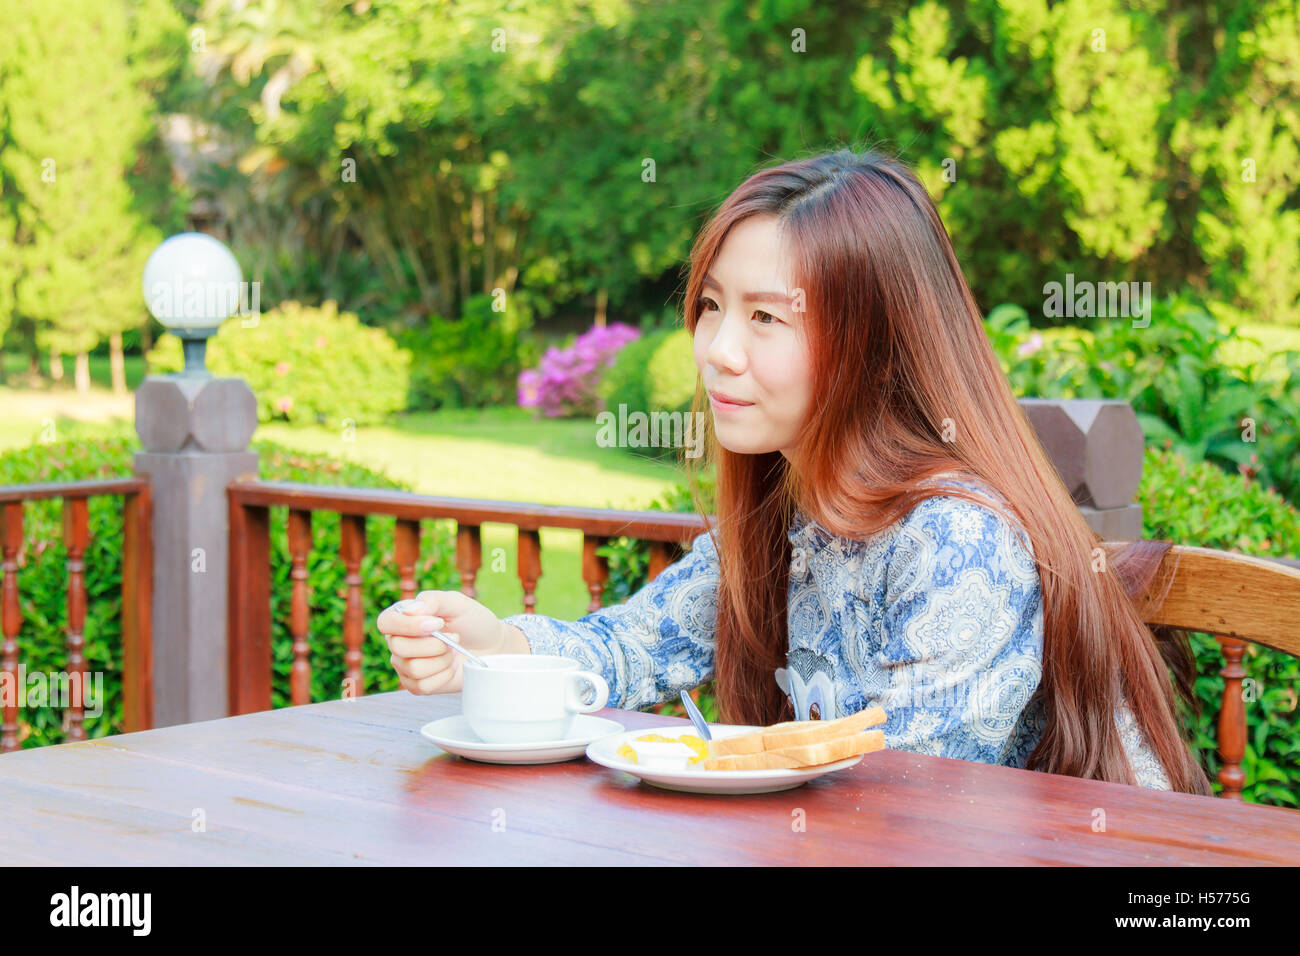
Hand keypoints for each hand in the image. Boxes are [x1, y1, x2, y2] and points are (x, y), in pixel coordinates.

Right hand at [375, 590, 509, 694]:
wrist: (491, 647)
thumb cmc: (472, 621)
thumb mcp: (457, 603)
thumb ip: (433, 600)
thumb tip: (409, 611)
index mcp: (403, 617)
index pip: (386, 622)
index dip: (408, 626)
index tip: (438, 624)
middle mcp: (398, 641)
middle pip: (399, 648)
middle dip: (434, 644)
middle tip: (454, 638)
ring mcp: (405, 665)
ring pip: (413, 668)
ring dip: (442, 660)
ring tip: (454, 652)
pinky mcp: (417, 685)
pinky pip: (422, 686)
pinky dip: (444, 676)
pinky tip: (452, 666)